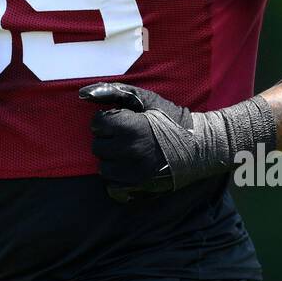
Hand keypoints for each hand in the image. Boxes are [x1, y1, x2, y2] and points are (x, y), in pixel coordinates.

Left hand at [80, 82, 276, 202]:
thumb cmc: (170, 119)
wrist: (200, 146)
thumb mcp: (145, 100)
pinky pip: (113, 188)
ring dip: (112, 161)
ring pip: (104, 168)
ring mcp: (136, 172)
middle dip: (108, 140)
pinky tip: (131, 169)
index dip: (107, 121)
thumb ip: (112, 92)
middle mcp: (131, 151)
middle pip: (97, 147)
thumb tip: (81, 94)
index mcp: (131, 127)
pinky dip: (118, 180)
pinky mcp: (141, 188)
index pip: (97, 124)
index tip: (121, 121)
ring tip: (129, 153)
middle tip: (126, 138)